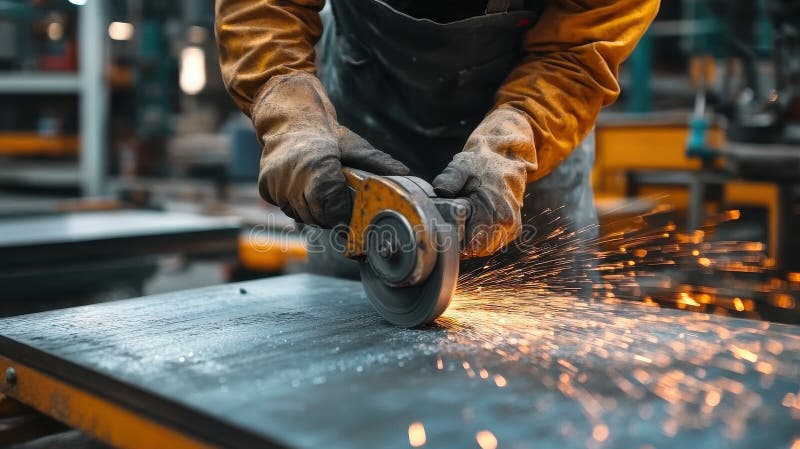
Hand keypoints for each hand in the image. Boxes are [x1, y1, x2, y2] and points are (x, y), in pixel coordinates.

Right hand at [252, 72, 408, 227]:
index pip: (331, 209)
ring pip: (301, 216)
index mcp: (317, 167)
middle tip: (340, 203)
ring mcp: (276, 184)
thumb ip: (378, 163)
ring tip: (321, 192)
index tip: (352, 216)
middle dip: (332, 216)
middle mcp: (293, 178)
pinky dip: (297, 205)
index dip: (344, 216)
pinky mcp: (265, 188)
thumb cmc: (326, 135)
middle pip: (318, 217)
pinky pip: (286, 209)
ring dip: (314, 211)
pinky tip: (303, 189)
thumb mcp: (354, 146)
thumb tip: (405, 175)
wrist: (290, 120)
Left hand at [432, 108, 535, 257]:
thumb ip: (449, 180)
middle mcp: (505, 221)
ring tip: (465, 222)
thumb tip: (439, 191)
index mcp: (492, 209)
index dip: (456, 240)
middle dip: (463, 242)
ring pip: (487, 248)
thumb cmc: (480, 163)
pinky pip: (495, 243)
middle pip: (478, 249)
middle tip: (453, 226)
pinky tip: (475, 223)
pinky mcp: (514, 228)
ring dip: (474, 241)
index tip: (447, 230)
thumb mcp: (461, 166)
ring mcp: (511, 226)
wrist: (505, 158)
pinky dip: (483, 237)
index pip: (470, 243)